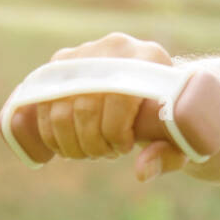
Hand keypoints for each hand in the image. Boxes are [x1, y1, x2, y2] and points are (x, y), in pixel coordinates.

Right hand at [3, 32, 190, 181]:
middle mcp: (114, 47)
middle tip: (106, 153)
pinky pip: (39, 102)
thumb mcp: (180, 138)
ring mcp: (83, 53)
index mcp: (148, 57)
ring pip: (58, 108)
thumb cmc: (170, 117)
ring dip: (70, 143)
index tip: (125, 147)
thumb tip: (141, 172)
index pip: (119, 97)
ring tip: (90, 151)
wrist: (153, 87)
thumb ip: (168, 156)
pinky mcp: (61, 64)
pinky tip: (65, 147)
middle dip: (92, 143)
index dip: (116, 132)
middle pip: (85, 106)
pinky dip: (48, 134)